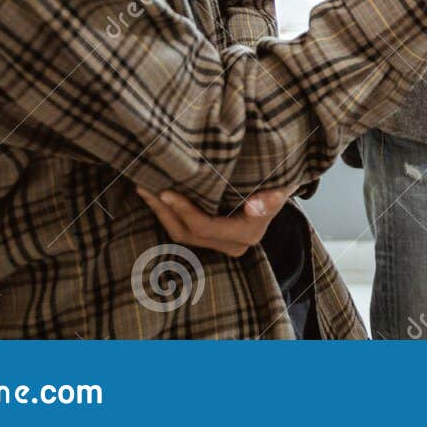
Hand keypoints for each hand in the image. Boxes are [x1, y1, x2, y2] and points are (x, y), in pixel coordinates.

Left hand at [135, 185, 294, 257]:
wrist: (281, 185)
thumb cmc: (279, 181)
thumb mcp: (279, 186)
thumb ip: (270, 199)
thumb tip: (253, 206)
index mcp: (247, 234)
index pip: (205, 227)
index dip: (182, 211)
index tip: (165, 191)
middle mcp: (233, 245)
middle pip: (187, 233)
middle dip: (164, 211)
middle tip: (145, 187)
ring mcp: (221, 243)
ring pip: (182, 233)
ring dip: (162, 212)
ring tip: (145, 189)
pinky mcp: (212, 237)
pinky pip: (184, 229)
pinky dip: (169, 213)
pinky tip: (156, 197)